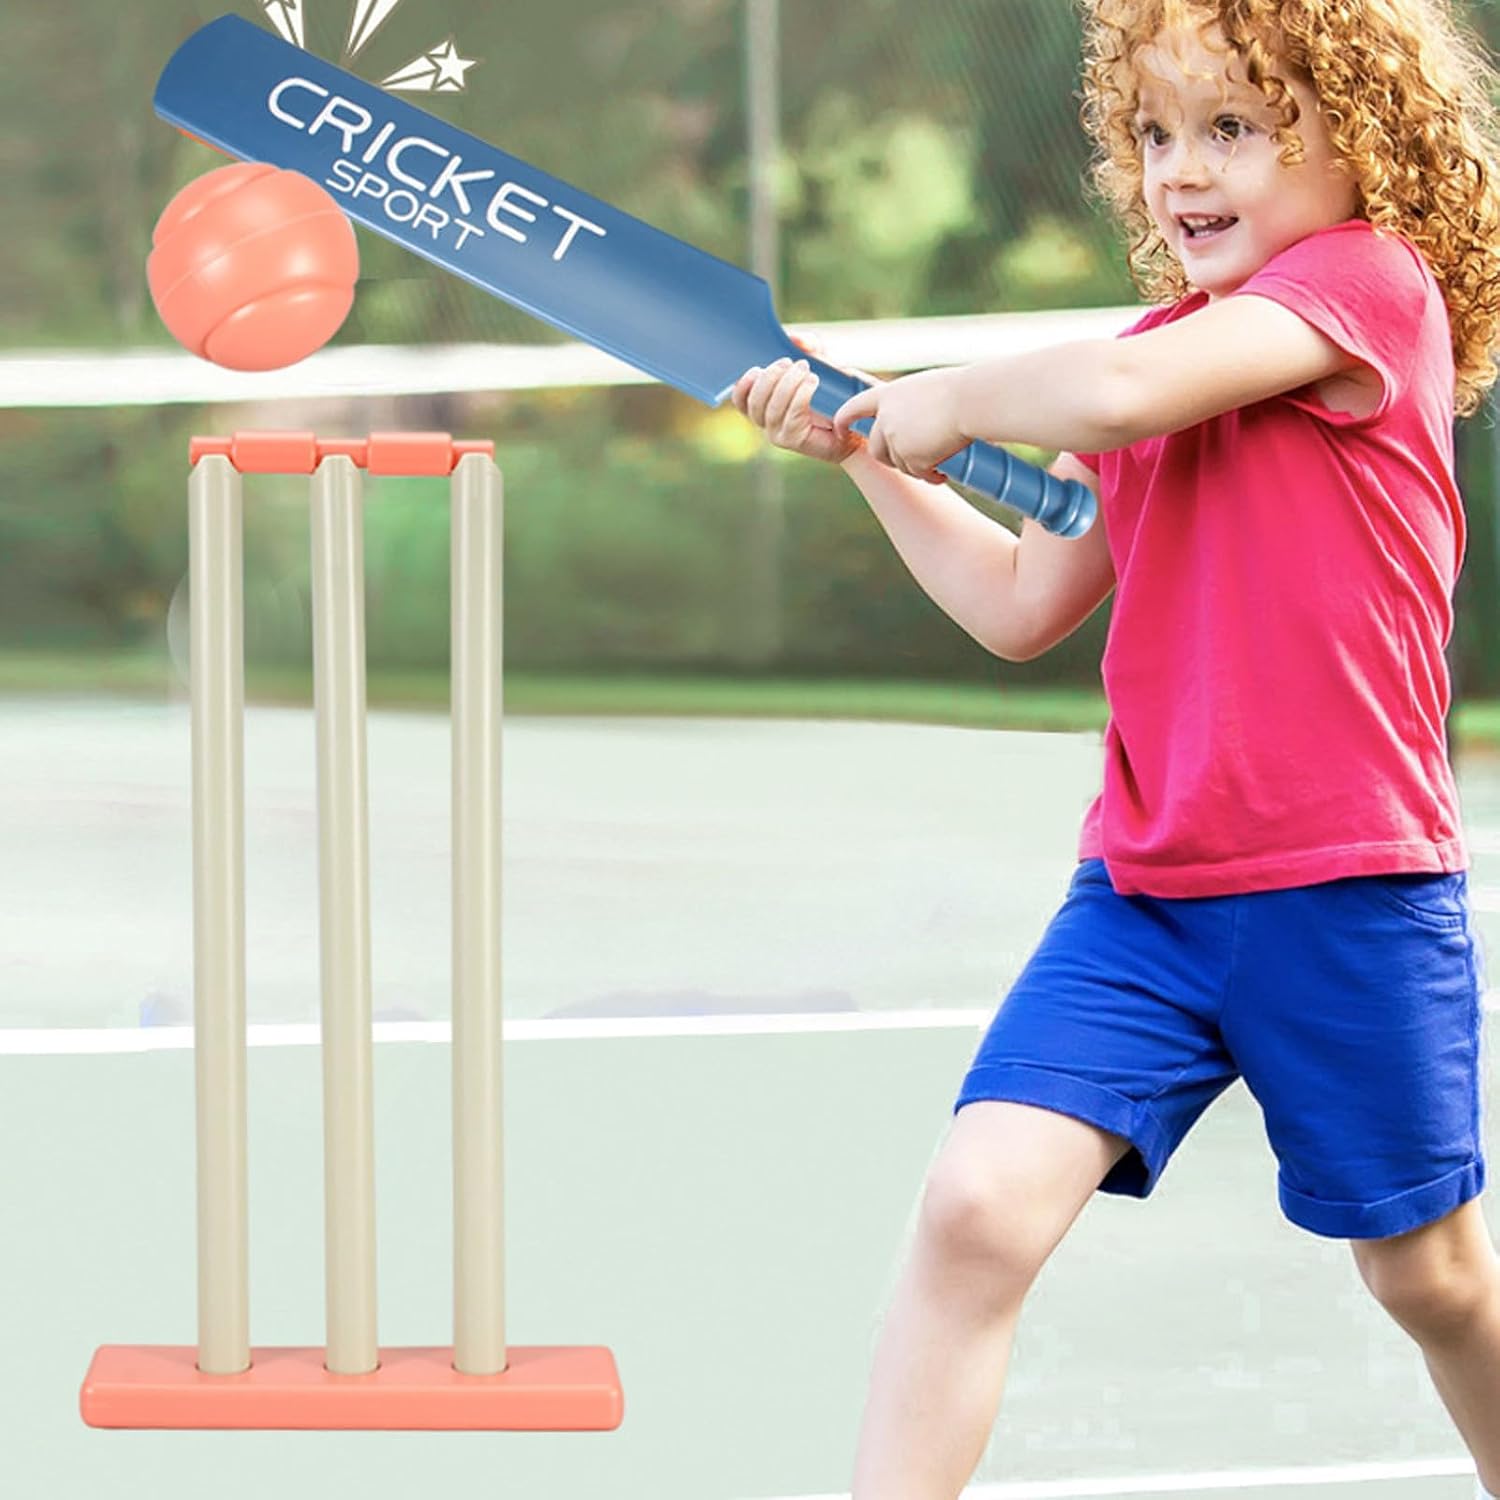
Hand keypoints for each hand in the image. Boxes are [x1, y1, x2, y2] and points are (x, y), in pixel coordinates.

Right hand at [730, 331, 875, 466]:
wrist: (859, 423)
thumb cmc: (839, 396)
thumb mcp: (823, 364)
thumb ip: (810, 348)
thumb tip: (795, 338)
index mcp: (767, 406)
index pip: (741, 400)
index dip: (743, 386)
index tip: (757, 368)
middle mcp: (769, 423)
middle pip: (754, 403)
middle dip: (770, 379)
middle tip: (792, 363)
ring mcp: (780, 435)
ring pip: (771, 410)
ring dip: (787, 385)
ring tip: (807, 370)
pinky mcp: (795, 441)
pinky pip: (790, 417)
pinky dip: (800, 396)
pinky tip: (813, 382)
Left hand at [833, 368, 968, 483]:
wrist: (972, 401)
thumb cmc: (960, 391)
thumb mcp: (925, 390)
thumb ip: (909, 406)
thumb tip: (910, 426)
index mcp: (888, 395)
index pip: (854, 407)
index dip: (843, 420)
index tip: (839, 430)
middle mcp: (886, 418)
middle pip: (875, 448)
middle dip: (889, 458)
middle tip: (910, 461)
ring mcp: (896, 439)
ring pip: (898, 463)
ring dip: (915, 467)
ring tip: (936, 464)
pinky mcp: (911, 458)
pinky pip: (916, 474)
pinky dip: (929, 476)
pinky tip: (941, 475)